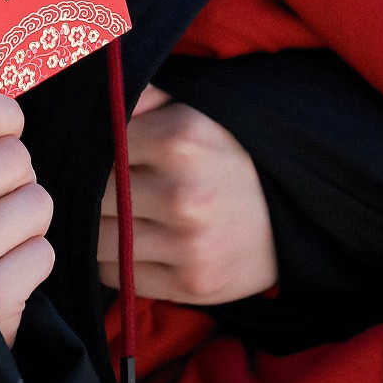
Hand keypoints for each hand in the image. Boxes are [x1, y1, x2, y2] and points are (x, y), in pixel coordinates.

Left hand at [98, 84, 277, 304]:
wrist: (295, 212)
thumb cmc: (232, 153)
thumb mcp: (196, 107)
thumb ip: (142, 98)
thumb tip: (93, 101)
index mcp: (180, 139)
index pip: (97, 148)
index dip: (88, 153)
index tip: (89, 157)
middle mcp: (184, 194)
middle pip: (94, 197)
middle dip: (89, 192)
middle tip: (97, 189)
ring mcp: (189, 245)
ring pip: (100, 241)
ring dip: (99, 230)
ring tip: (113, 217)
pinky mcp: (193, 284)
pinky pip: (119, 277)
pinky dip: (115, 261)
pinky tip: (135, 243)